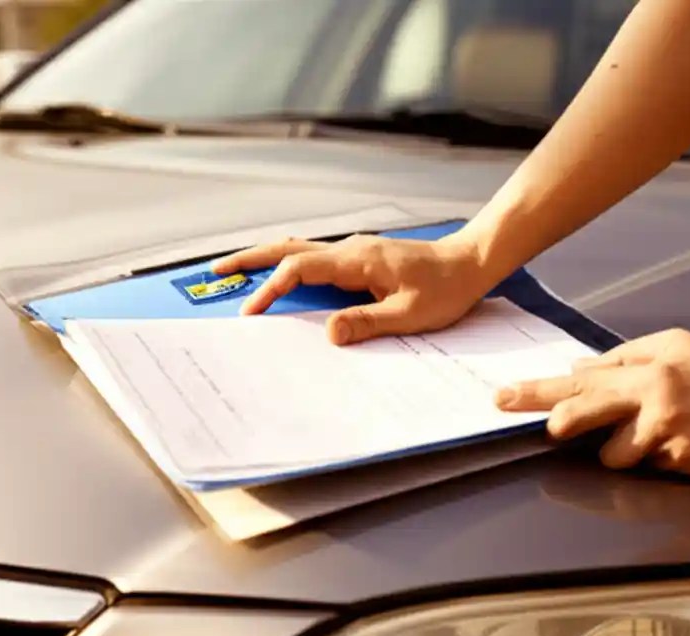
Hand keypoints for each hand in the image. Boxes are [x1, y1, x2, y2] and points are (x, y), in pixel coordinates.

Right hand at [210, 234, 491, 344]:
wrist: (470, 262)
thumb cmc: (446, 289)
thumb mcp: (410, 314)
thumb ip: (368, 323)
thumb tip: (329, 333)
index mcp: (358, 259)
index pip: (300, 267)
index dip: (272, 287)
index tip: (252, 310)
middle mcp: (350, 250)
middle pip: (288, 248)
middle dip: (251, 258)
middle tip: (218, 269)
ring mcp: (353, 252)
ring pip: (299, 250)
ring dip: (267, 259)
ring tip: (236, 271)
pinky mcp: (358, 260)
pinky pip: (314, 260)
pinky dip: (289, 267)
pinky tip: (280, 281)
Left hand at [494, 329, 689, 477]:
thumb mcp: (671, 347)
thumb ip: (621, 361)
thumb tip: (575, 372)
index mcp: (646, 372)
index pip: (578, 383)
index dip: (536, 393)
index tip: (501, 398)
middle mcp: (652, 404)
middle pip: (584, 417)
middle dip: (562, 424)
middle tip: (553, 427)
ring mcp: (669, 438)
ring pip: (616, 456)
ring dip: (626, 448)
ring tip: (665, 429)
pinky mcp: (686, 465)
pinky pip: (654, 468)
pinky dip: (663, 458)